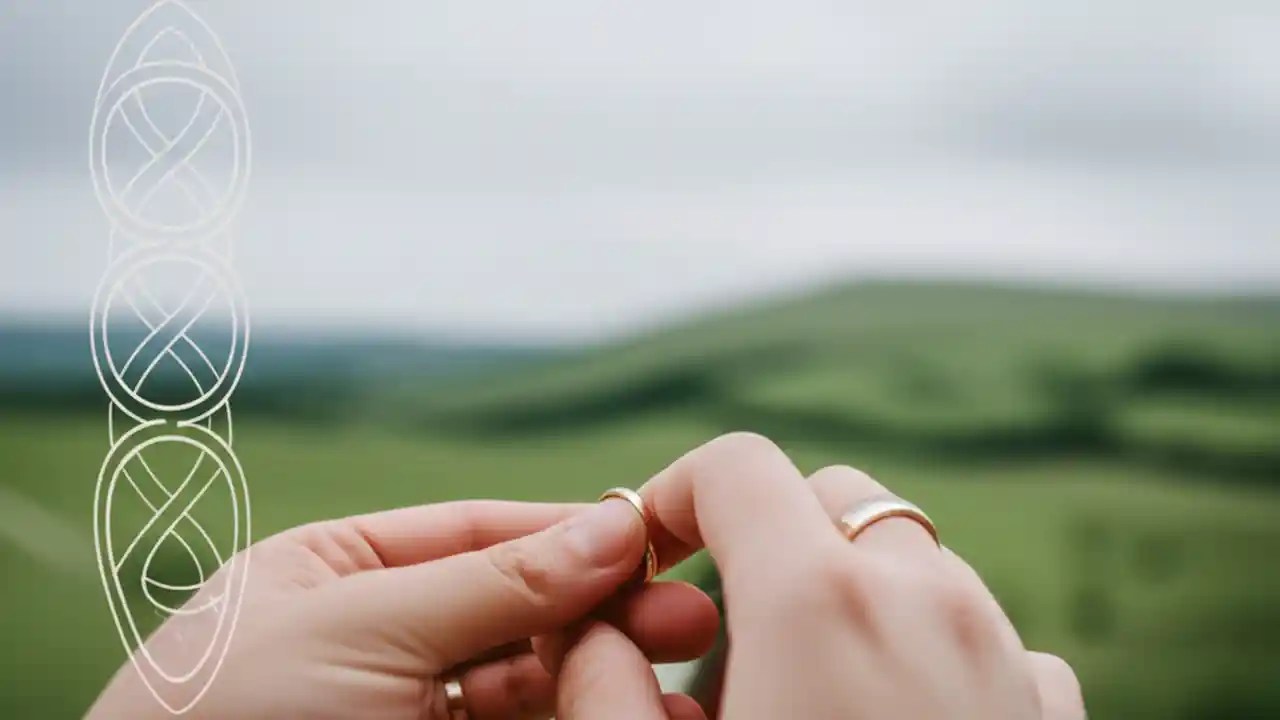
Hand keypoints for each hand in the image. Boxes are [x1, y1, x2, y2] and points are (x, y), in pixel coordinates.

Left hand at [88, 499, 717, 718]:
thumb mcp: (359, 629)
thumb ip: (493, 582)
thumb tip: (613, 523)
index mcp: (334, 568)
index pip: (476, 533)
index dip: (566, 535)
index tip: (653, 541)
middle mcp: (375, 635)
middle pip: (513, 606)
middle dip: (600, 610)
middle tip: (688, 619)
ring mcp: (400, 709)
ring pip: (524, 681)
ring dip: (598, 675)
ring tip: (668, 680)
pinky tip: (620, 715)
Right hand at [555, 433, 1084, 719]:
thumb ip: (600, 685)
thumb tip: (589, 626)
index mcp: (819, 599)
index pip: (736, 466)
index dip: (675, 495)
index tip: (652, 556)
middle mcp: (928, 599)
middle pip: (833, 498)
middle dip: (768, 540)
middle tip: (727, 637)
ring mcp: (1005, 651)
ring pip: (912, 561)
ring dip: (850, 593)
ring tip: (808, 698)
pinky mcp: (1049, 713)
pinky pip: (982, 635)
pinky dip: (928, 651)